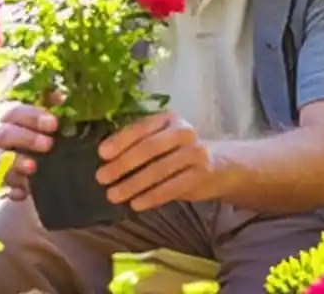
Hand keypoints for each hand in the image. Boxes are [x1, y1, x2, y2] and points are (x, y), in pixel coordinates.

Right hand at [0, 102, 58, 199]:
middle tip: (48, 144)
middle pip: (4, 134)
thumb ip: (50, 105)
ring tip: (33, 168)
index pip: (15, 112)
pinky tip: (24, 193)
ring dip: (15, 163)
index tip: (54, 124)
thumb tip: (61, 96)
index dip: (33, 117)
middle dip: (26, 138)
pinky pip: (0, 187)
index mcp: (8, 118)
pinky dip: (12, 189)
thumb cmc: (39, 136)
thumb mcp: (44, 119)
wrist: (31, 168)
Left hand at [95, 112, 217, 211]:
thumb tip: (105, 158)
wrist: (221, 166)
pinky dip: (152, 197)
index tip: (101, 153)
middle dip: (123, 164)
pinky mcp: (201, 176)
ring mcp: (195, 154)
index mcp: (169, 119)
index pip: (142, 127)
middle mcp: (184, 132)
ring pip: (159, 170)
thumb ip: (140, 144)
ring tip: (114, 195)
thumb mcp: (164, 140)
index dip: (121, 140)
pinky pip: (172, 188)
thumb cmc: (181, 152)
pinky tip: (136, 204)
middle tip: (102, 177)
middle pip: (149, 148)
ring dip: (133, 184)